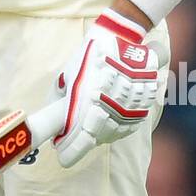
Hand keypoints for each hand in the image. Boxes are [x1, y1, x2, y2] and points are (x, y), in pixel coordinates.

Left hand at [51, 10, 163, 168]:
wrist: (120, 37)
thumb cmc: (88, 55)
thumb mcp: (68, 75)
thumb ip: (61, 99)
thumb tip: (53, 120)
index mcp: (88, 100)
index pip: (80, 137)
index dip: (71, 151)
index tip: (62, 157)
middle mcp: (110, 106)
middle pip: (96, 138)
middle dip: (81, 144)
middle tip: (70, 145)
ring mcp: (128, 106)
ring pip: (113, 133)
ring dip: (99, 136)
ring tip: (88, 131)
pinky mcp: (142, 104)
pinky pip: (128, 126)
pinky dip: (116, 129)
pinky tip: (107, 124)